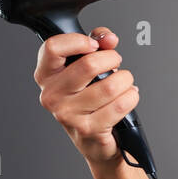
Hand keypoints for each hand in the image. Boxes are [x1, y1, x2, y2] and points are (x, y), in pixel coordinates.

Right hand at [33, 26, 139, 165]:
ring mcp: (68, 114)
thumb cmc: (88, 98)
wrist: (93, 140)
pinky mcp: (88, 129)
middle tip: (116, 64)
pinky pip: (120, 105)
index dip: (79, 40)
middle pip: (89, 64)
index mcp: (46, 76)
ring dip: (126, 80)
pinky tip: (128, 97)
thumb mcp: (87, 67)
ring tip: (125, 83)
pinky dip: (131, 97)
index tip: (94, 45)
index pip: (53, 47)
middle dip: (112, 59)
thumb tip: (108, 38)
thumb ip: (96, 43)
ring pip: (110, 86)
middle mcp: (52, 95)